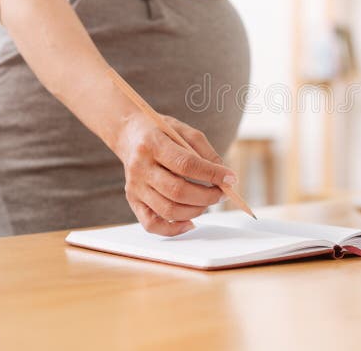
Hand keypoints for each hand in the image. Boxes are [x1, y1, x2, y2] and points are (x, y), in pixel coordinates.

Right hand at [115, 112, 237, 235]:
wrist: (129, 135)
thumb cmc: (161, 132)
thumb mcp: (185, 131)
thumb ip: (205, 152)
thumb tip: (225, 177)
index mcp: (153, 144)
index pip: (186, 164)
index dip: (211, 174)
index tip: (231, 179)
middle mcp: (140, 168)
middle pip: (177, 191)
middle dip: (207, 196)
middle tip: (222, 194)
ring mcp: (135, 187)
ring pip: (168, 210)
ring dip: (196, 211)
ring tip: (208, 202)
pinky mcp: (133, 201)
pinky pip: (152, 224)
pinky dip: (174, 229)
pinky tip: (190, 222)